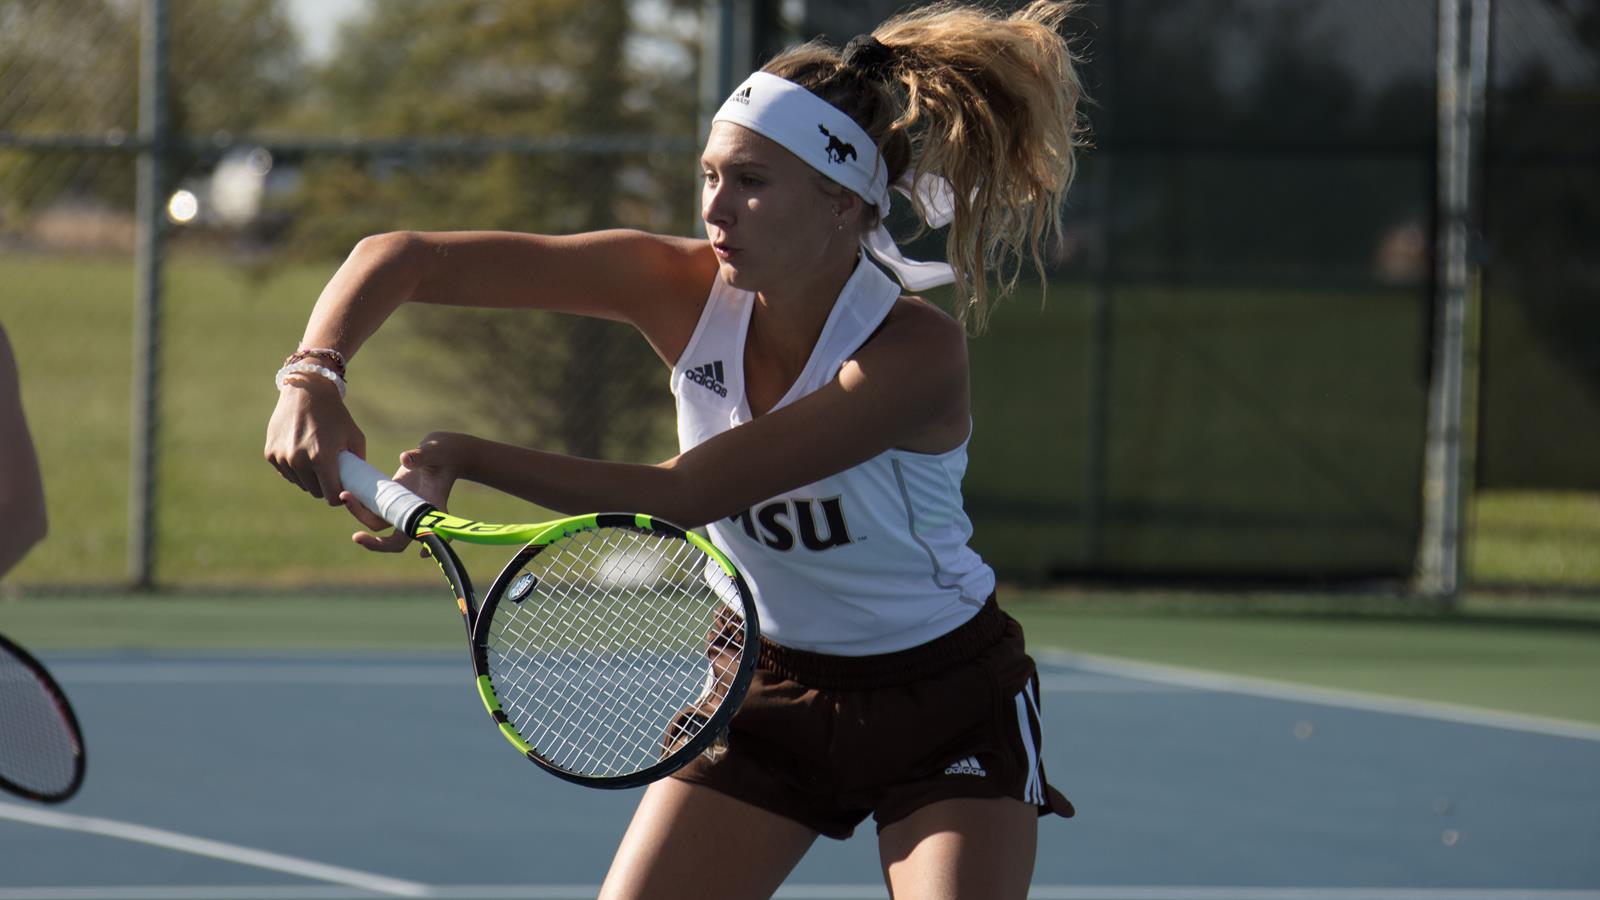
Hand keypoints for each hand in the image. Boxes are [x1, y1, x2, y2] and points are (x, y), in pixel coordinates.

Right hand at [264, 375, 365, 504]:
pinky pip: (287, 473)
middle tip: (332, 473)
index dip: (339, 497)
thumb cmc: (335, 414)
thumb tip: (360, 485)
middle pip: (315, 492)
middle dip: (325, 486)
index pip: (331, 496)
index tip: (343, 490)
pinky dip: (296, 469)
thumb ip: (359, 463)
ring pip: (300, 483)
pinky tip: (303, 453)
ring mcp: (281, 457)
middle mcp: (298, 460)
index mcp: (321, 457)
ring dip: (309, 478)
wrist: (306, 390)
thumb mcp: (355, 436)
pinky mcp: (270, 453)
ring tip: (318, 460)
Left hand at [343, 434, 463, 553]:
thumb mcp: (434, 452)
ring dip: (361, 517)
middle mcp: (417, 515)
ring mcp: (402, 510)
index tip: (422, 553)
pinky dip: (359, 508)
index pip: (433, 531)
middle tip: (357, 537)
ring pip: (380, 525)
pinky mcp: (391, 502)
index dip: (430, 544)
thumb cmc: (442, 453)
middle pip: (399, 541)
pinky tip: (347, 495)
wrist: (437, 454)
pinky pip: (373, 512)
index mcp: (434, 506)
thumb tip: (405, 460)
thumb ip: (420, 456)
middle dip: (378, 544)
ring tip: (345, 495)